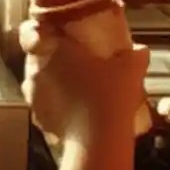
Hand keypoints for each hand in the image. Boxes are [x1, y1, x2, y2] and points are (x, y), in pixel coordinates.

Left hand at [21, 20, 149, 137]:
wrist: (98, 138)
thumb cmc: (111, 94)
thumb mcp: (131, 68)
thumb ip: (135, 54)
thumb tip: (140, 49)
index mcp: (53, 48)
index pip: (30, 31)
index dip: (40, 31)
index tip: (54, 36)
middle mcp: (36, 68)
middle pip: (36, 56)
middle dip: (52, 58)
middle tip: (75, 63)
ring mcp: (33, 94)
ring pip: (37, 81)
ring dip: (51, 82)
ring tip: (75, 89)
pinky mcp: (36, 116)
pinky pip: (42, 104)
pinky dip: (54, 105)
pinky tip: (73, 111)